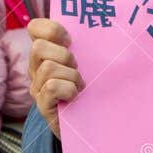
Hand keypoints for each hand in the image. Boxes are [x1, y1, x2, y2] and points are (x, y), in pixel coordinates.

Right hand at [28, 17, 84, 138]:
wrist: (90, 124)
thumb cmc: (92, 88)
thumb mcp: (90, 63)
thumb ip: (90, 46)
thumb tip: (117, 28)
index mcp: (46, 53)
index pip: (35, 28)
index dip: (51, 29)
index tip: (70, 40)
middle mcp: (36, 68)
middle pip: (39, 47)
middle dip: (64, 55)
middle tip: (77, 68)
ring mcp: (37, 87)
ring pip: (48, 68)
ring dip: (71, 76)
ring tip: (80, 86)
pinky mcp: (43, 106)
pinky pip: (51, 87)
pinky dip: (68, 89)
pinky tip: (75, 96)